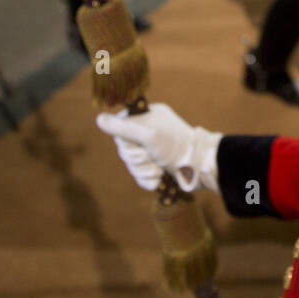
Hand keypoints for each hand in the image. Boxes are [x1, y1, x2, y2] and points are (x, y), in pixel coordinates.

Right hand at [94, 103, 221, 192]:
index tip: (137, 142)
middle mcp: (150, 132)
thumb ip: (122, 128)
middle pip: (125, 149)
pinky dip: (149, 180)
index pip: (121, 127)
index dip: (126, 140)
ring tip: (159, 169)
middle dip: (138, 158)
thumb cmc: (176, 146)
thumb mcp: (147, 135)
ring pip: (133, 165)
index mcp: (149, 117)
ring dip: (145, 170)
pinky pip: (141, 176)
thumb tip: (99, 119)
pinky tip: (159, 178)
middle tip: (151, 157)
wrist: (199, 168)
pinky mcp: (157, 167)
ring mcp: (154, 150)